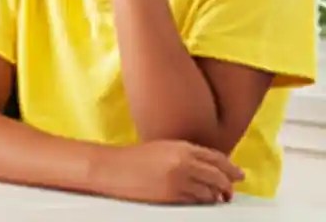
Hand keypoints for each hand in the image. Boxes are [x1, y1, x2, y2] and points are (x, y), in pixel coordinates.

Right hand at [91, 140, 243, 204]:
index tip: (238, 174)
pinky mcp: (172, 194)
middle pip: (219, 175)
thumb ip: (184, 155)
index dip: (231, 168)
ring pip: (211, 191)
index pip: (217, 157)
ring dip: (216, 196)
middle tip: (231, 192)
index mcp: (181, 147)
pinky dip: (203, 201)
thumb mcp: (162, 149)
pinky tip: (202, 201)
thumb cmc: (132, 159)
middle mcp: (183, 161)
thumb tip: (206, 168)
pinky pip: (197, 200)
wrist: (111, 167)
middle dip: (228, 185)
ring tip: (217, 198)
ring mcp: (179, 178)